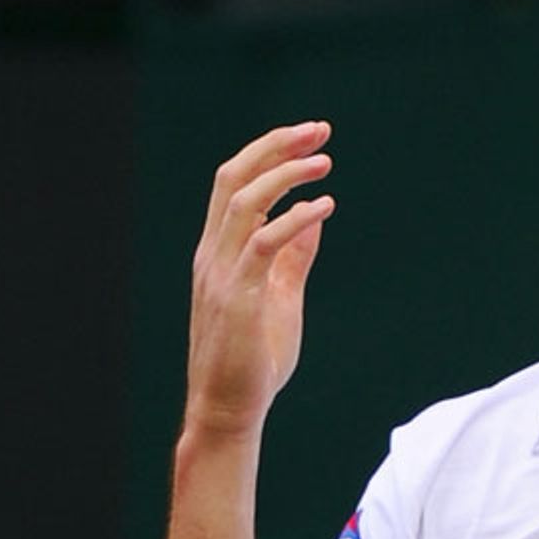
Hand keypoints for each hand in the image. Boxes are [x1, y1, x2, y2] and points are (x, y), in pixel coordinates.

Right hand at [184, 121, 336, 436]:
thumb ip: (293, 257)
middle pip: (234, 178)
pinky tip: (324, 208)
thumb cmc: (253, 359)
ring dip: (287, 175)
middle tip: (320, 129)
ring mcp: (221, 275)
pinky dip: (294, 219)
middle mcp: (213, 255)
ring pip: (243, 202)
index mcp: (219, 251)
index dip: (270, 153)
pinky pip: (263, 244)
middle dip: (276, 146)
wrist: (228, 409)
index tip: (311, 137)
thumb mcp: (279, 296)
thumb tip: (315, 217)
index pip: (235, 184)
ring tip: (325, 162)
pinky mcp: (238, 298)